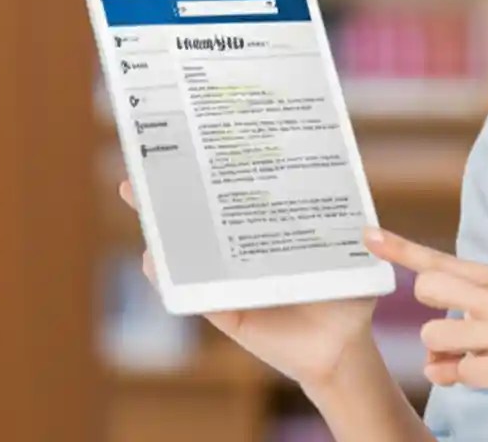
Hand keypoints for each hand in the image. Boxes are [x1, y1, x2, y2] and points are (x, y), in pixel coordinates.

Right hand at [117, 181, 378, 388]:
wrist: (343, 346)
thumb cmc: (348, 292)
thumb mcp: (350, 247)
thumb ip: (349, 217)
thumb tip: (347, 175)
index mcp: (266, 232)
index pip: (233, 195)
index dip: (208, 171)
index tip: (187, 142)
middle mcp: (241, 253)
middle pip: (198, 218)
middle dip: (168, 190)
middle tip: (142, 164)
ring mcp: (228, 282)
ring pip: (185, 252)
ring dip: (158, 227)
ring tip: (136, 196)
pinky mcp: (224, 313)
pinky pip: (192, 295)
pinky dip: (169, 278)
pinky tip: (153, 258)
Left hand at [363, 226, 487, 432]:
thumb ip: (469, 324)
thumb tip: (430, 357)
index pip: (440, 260)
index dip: (399, 248)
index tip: (366, 235)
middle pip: (429, 288)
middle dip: (428, 316)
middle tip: (456, 335)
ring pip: (436, 335)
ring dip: (444, 357)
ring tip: (470, 363)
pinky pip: (462, 373)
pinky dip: (461, 381)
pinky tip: (482, 379)